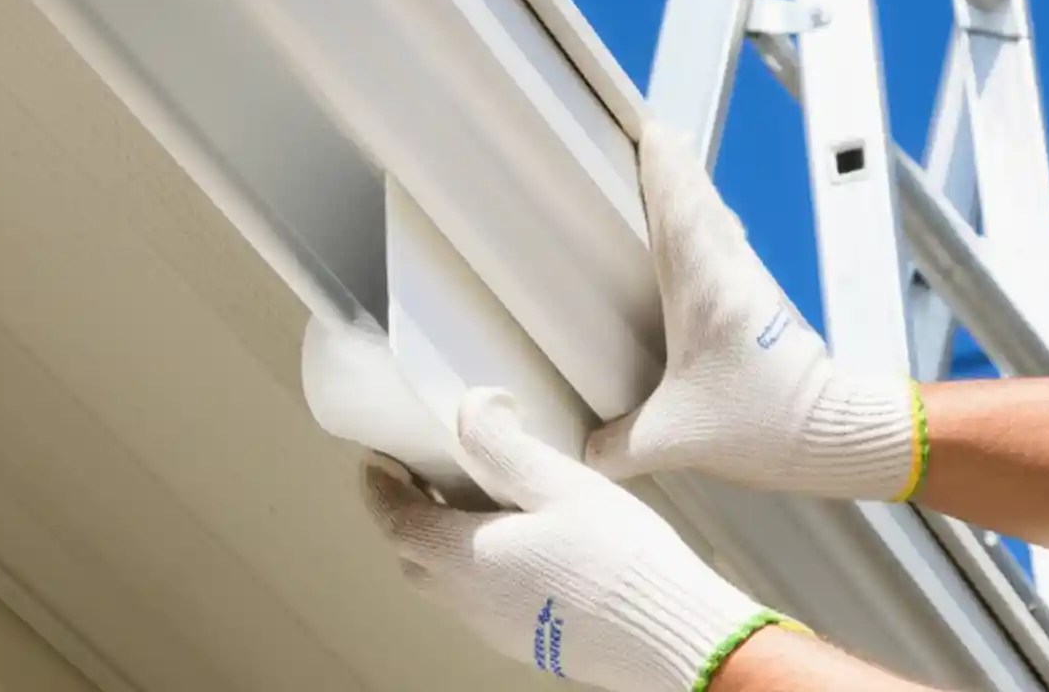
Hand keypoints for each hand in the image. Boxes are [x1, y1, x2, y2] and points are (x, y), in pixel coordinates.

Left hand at [362, 389, 798, 691]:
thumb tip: (470, 406)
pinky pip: (483, 602)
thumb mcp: (558, 484)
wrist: (672, 638)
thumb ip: (503, 443)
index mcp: (466, 559)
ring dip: (444, 544)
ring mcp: (500, 629)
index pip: (396, 523)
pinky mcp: (531, 642)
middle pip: (414, 558)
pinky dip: (479, 569)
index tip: (375, 463)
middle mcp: (471, 602)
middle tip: (421, 479)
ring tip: (474, 504)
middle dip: (407, 517)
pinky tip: (521, 545)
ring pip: (449, 585)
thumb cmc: (617, 562)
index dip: (378, 490)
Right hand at [585, 123, 926, 501]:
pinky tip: (703, 230)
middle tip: (652, 133)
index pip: (678, 212)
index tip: (649, 130)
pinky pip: (730, 245)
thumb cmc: (767, 428)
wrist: (838, 434)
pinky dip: (711, 223)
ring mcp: (753, 288)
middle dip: (674, 166)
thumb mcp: (674, 442)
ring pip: (718, 220)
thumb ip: (617, 449)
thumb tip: (584, 452)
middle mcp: (731, 278)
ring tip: (671, 169)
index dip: (662, 168)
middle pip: (699, 203)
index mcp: (704, 295)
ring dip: (694, 192)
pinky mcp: (766, 305)